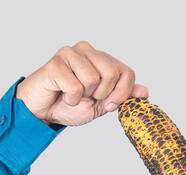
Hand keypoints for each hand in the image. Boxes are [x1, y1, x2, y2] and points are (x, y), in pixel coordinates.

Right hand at [16, 41, 148, 127]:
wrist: (41, 113)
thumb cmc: (67, 105)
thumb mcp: (100, 105)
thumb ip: (121, 96)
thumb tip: (145, 92)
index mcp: (100, 58)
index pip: (126, 72)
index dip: (121, 93)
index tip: (108, 105)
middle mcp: (87, 51)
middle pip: (112, 73)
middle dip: (101, 95)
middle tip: (86, 98)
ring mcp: (70, 54)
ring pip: (93, 80)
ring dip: (83, 97)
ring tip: (71, 95)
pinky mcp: (55, 64)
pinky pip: (75, 87)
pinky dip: (70, 99)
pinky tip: (61, 94)